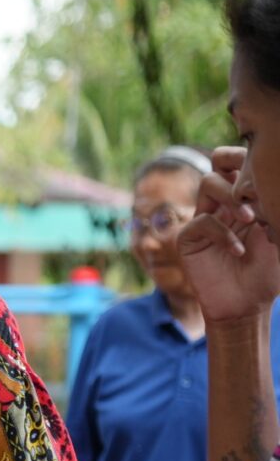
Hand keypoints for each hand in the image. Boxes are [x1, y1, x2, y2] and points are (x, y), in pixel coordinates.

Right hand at [178, 147, 279, 323]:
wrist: (247, 304)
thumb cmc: (267, 270)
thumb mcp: (277, 233)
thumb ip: (270, 206)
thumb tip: (268, 184)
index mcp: (244, 197)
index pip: (240, 162)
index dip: (248, 157)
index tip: (269, 174)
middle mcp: (222, 203)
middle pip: (218, 161)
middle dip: (234, 163)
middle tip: (253, 185)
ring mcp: (204, 217)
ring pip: (208, 183)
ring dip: (231, 198)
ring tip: (249, 219)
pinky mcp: (189, 238)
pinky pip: (202, 221)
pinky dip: (223, 233)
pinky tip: (238, 250)